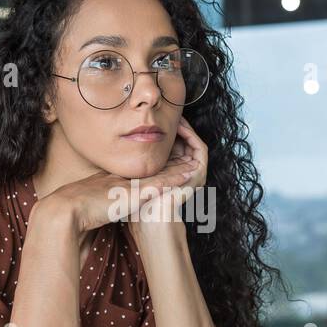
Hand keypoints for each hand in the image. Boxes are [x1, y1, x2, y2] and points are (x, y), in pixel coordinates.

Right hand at [42, 162, 195, 235]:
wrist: (64, 211)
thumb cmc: (69, 215)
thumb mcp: (83, 211)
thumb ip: (90, 213)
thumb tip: (90, 222)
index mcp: (104, 183)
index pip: (129, 177)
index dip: (144, 175)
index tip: (155, 172)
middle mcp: (117, 179)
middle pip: (146, 171)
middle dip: (164, 166)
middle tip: (181, 159)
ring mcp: (126, 184)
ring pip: (158, 173)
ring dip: (176, 168)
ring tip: (192, 162)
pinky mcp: (134, 192)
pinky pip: (161, 181)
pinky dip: (176, 177)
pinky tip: (188, 173)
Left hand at [132, 118, 207, 233]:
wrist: (149, 213)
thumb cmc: (141, 197)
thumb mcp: (139, 172)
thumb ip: (138, 159)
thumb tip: (126, 141)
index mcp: (173, 173)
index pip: (174, 147)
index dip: (168, 133)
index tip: (159, 120)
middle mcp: (185, 172)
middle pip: (184, 143)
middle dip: (178, 128)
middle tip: (170, 113)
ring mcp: (195, 173)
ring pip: (193, 143)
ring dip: (186, 129)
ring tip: (176, 117)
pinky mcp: (199, 172)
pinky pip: (200, 147)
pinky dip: (192, 135)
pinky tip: (181, 127)